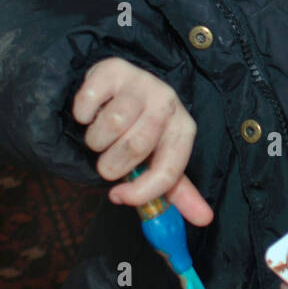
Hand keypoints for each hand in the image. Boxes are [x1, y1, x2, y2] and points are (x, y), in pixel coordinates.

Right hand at [71, 56, 213, 225]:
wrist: (120, 89)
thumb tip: (205, 220)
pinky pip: (89, 103)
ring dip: (95, 141)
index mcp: (184, 129)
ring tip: (100, 135)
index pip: (168, 171)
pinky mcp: (113, 69)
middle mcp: (168, 102)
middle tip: (108, 158)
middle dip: (111, 163)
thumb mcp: (160, 159)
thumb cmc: (141, 131)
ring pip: (110, 126)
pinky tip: (90, 113)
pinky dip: (82, 115)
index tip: (117, 197)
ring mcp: (141, 82)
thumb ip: (177, 192)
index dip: (140, 192)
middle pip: (135, 147)